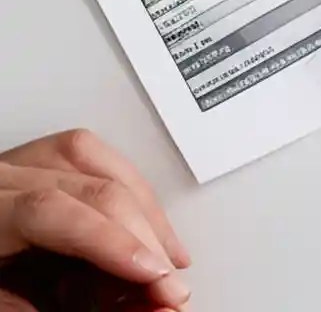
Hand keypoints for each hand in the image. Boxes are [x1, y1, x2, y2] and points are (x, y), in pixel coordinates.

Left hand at [0, 129, 190, 310]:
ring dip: (145, 212)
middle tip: (171, 285)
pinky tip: (147, 221)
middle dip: (142, 236)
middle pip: (85, 186)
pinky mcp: (32, 163)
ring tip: (167, 258)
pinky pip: (93, 157)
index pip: (48, 211)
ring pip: (96, 163)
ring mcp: (12, 164)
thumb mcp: (1, 307)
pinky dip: (131, 190)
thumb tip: (146, 309)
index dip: (109, 241)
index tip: (152, 274)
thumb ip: (66, 308)